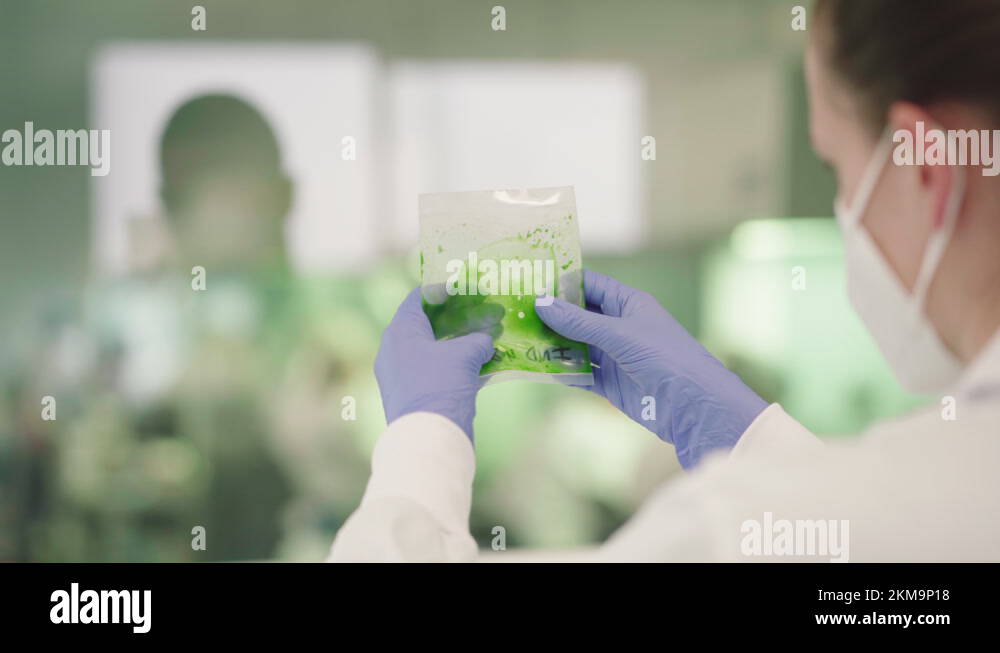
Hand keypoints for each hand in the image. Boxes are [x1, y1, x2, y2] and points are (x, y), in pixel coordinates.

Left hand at [375, 288, 496, 441]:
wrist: (428, 439)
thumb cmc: (441, 386)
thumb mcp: (465, 356)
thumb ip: (477, 341)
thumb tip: (486, 341)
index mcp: (400, 331)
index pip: (418, 298)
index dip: (442, 290)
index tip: (466, 288)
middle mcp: (394, 350)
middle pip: (425, 325)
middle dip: (455, 320)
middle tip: (480, 313)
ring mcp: (399, 375)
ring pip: (431, 351)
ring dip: (456, 346)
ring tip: (484, 339)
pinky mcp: (409, 396)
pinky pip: (432, 372)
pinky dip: (453, 367)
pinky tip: (480, 368)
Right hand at [535, 270, 767, 468]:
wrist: (693, 407)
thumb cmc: (665, 358)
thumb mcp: (619, 335)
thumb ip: (579, 321)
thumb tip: (541, 302)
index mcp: (629, 304)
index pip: (590, 285)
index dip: (562, 282)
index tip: (529, 280)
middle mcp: (620, 327)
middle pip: (578, 316)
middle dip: (551, 315)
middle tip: (514, 313)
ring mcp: (615, 356)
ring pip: (576, 345)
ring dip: (552, 344)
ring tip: (518, 339)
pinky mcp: (611, 384)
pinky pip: (580, 372)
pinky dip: (561, 371)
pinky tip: (537, 369)